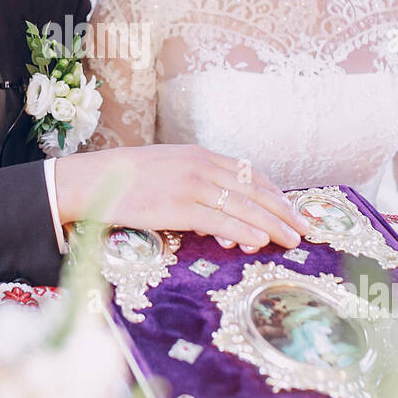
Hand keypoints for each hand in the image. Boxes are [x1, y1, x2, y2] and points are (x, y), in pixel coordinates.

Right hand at [55, 145, 305, 251]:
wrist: (93, 179)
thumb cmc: (125, 178)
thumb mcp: (167, 169)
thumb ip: (194, 183)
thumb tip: (215, 211)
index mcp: (199, 155)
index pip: (249, 174)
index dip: (274, 193)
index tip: (291, 209)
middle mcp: (200, 166)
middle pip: (254, 190)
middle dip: (283, 210)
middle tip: (304, 228)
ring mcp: (190, 185)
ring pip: (243, 206)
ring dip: (271, 224)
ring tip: (291, 240)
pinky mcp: (178, 206)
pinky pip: (219, 221)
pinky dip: (243, 231)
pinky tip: (258, 241)